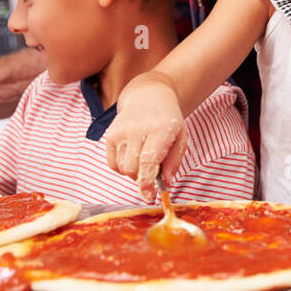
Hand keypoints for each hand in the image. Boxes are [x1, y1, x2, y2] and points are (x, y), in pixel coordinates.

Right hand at [104, 74, 187, 201]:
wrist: (148, 95)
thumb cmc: (168, 119)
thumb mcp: (180, 138)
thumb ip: (174, 162)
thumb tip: (166, 184)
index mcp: (160, 129)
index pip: (149, 161)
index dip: (148, 182)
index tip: (150, 196)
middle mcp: (138, 129)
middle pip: (133, 168)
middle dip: (142, 179)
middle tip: (151, 176)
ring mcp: (121, 131)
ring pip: (122, 168)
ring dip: (133, 173)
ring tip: (143, 161)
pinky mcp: (110, 134)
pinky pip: (112, 163)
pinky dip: (121, 168)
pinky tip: (132, 158)